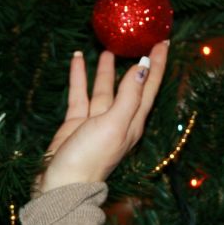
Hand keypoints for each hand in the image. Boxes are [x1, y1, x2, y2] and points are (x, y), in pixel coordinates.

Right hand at [34, 40, 168, 195]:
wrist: (61, 185)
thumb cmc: (90, 157)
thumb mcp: (114, 124)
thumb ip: (129, 96)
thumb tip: (143, 67)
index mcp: (132, 121)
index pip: (149, 87)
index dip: (157, 65)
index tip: (162, 42)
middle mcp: (118, 119)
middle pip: (129, 85)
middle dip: (135, 63)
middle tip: (139, 39)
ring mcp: (96, 121)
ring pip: (104, 88)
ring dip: (107, 69)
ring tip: (109, 47)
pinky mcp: (76, 122)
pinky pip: (80, 94)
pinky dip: (79, 77)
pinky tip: (77, 60)